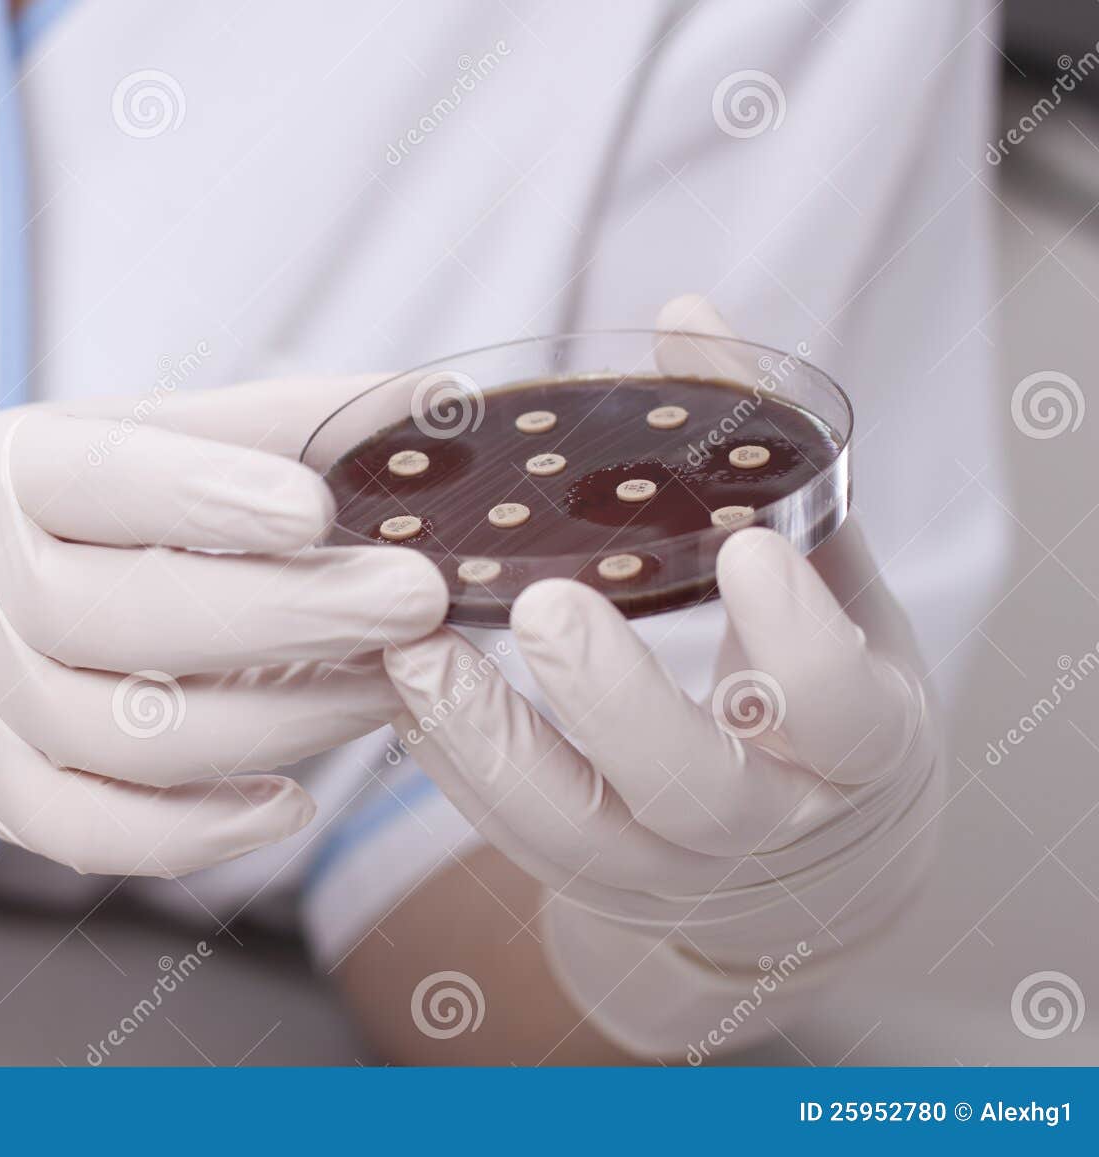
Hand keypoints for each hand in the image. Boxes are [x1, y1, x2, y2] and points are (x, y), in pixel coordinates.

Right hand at [0, 380, 446, 876]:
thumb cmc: (22, 507)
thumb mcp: (108, 435)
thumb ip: (254, 426)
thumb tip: (416, 408)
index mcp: (13, 479)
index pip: (106, 484)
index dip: (208, 496)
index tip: (316, 505)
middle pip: (144, 621)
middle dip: (295, 615)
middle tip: (418, 600)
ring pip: (142, 737)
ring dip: (287, 721)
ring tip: (395, 686)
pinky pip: (97, 833)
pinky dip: (198, 833)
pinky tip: (291, 804)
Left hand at [383, 301, 941, 1056]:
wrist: (802, 858)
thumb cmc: (817, 692)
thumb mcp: (829, 582)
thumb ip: (768, 460)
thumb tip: (687, 316)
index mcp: (856, 746)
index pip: (843, 714)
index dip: (801, 640)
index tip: (745, 546)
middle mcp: (764, 824)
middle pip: (694, 790)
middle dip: (613, 698)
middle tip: (542, 606)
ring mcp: (669, 868)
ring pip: (577, 836)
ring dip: (488, 742)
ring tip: (416, 649)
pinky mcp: (589, 882)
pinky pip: (511, 837)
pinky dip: (454, 765)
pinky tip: (406, 688)